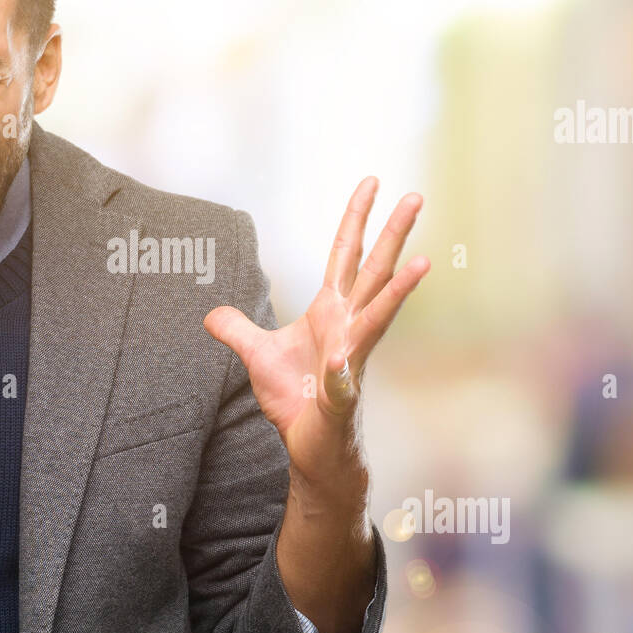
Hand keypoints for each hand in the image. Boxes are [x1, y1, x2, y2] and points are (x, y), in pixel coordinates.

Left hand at [204, 177, 427, 491]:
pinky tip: (338, 362)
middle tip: (415, 196)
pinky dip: (339, 371)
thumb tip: (211, 313)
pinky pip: (341, 381)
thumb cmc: (296, 401)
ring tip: (422, 262)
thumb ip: (237, 329)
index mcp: (330, 311)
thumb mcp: (257, 357)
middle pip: (374, 272)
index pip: (345, 255)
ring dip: (398, 291)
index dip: (356, 218)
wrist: (311, 450)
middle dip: (393, 234)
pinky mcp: (342, 398)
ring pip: (378, 318)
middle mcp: (348, 328)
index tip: (372, 182)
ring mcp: (351, 361)